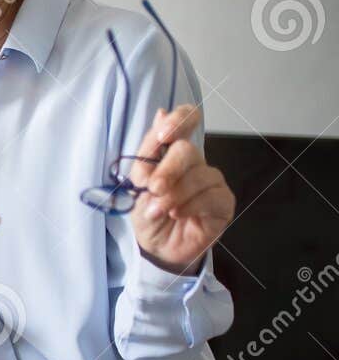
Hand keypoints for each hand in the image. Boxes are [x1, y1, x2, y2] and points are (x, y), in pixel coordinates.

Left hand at [127, 105, 234, 274]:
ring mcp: (212, 181)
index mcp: (172, 152)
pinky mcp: (223, 202)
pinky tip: (177, 214)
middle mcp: (195, 163)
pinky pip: (211, 196)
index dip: (180, 120)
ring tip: (158, 212)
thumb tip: (161, 112)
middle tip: (154, 189)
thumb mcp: (137, 182)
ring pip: (199, 175)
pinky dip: (190, 205)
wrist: (155, 246)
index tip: (163, 135)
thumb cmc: (148, 213)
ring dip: (174, 195)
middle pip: (188, 151)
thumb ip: (148, 151)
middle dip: (167, 170)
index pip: (187, 120)